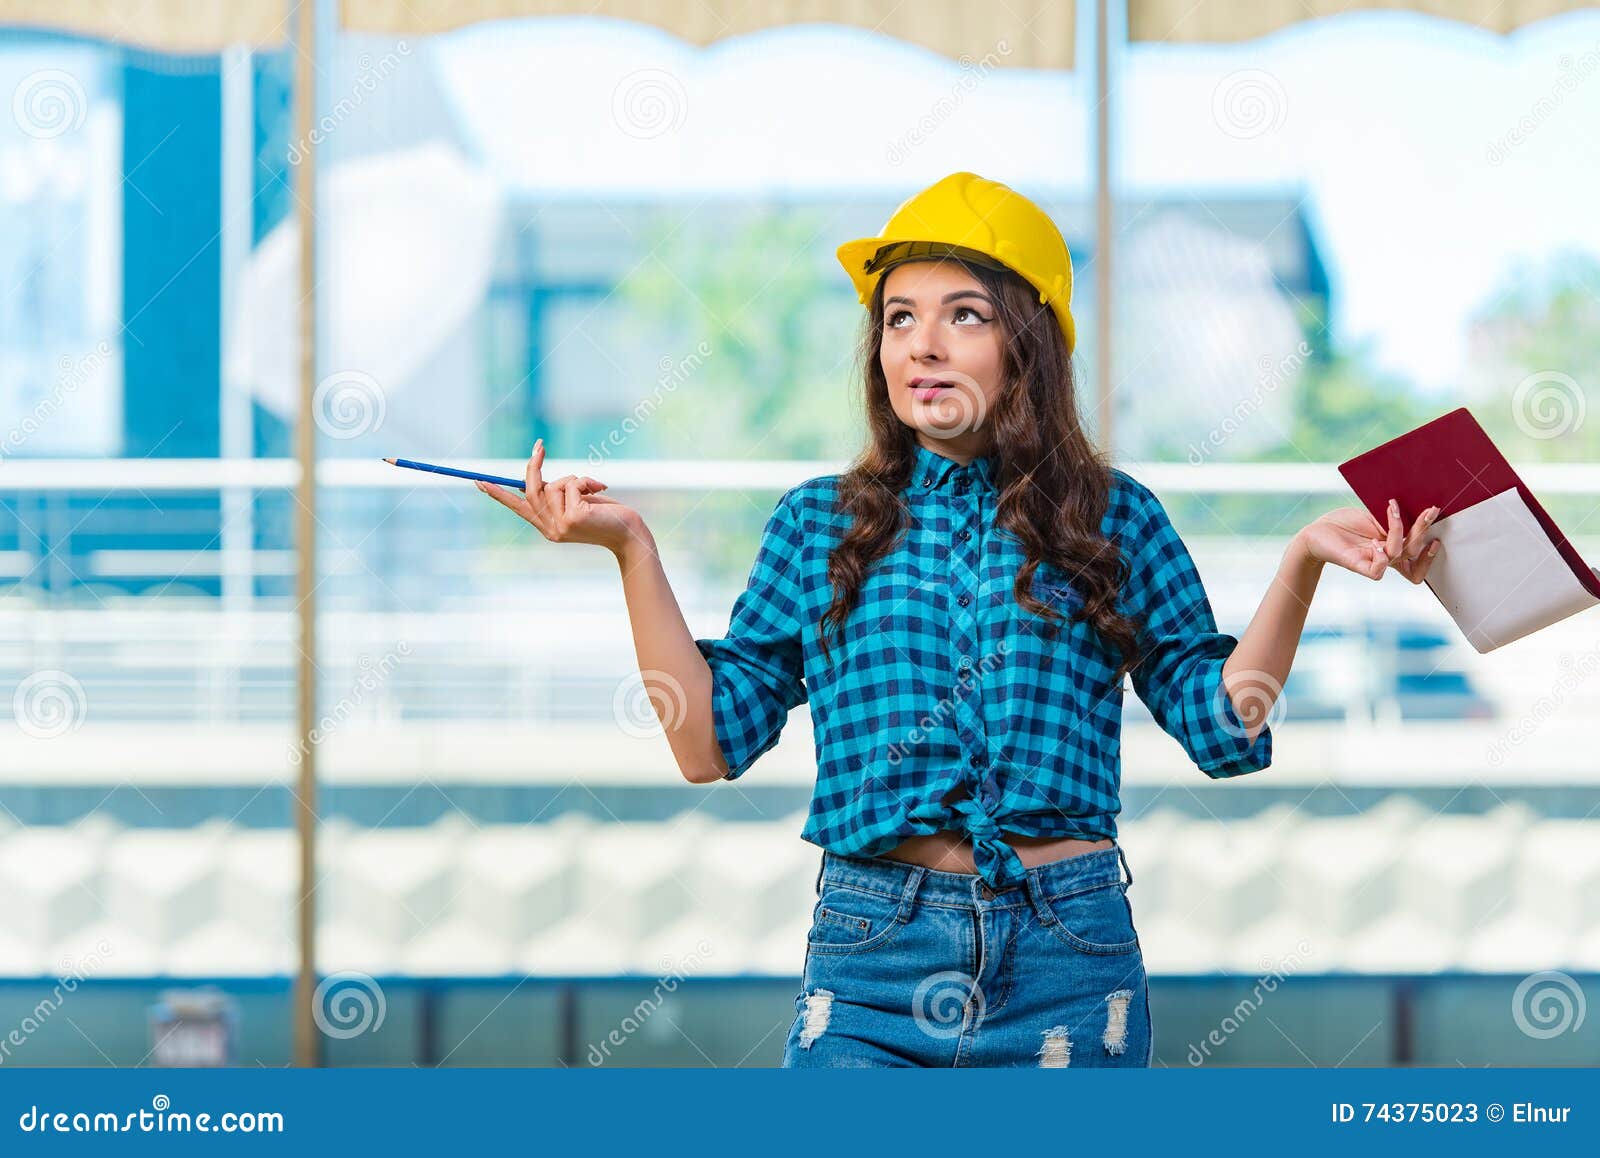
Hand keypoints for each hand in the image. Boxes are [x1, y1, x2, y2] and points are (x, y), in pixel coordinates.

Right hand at [476, 438, 641, 553]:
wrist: (629, 533)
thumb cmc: (607, 516)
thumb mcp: (578, 502)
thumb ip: (559, 494)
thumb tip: (540, 478)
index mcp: (548, 527)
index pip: (517, 508)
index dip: (497, 493)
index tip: (477, 481)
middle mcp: (550, 530)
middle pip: (531, 490)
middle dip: (534, 465)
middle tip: (540, 445)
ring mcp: (560, 526)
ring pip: (554, 485)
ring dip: (575, 479)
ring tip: (593, 489)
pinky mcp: (573, 518)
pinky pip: (571, 485)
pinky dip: (586, 482)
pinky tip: (600, 491)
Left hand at [1299, 497, 1442, 582]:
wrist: (1317, 530)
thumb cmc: (1344, 523)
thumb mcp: (1374, 517)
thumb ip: (1394, 519)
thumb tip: (1417, 505)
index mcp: (1392, 547)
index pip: (1418, 561)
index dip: (1430, 553)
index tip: (1437, 534)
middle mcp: (1386, 556)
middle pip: (1413, 550)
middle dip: (1423, 528)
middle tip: (1431, 509)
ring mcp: (1373, 561)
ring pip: (1398, 554)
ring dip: (1398, 530)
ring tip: (1392, 508)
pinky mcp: (1358, 565)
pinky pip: (1378, 570)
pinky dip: (1381, 556)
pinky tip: (1376, 542)